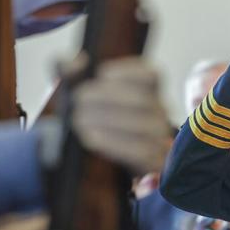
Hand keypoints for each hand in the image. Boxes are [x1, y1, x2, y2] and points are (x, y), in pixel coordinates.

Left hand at [71, 57, 168, 174]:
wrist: (91, 167)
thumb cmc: (89, 124)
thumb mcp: (76, 97)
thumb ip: (70, 74)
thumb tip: (71, 61)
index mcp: (147, 93)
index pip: (151, 76)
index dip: (128, 72)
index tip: (101, 74)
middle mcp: (158, 114)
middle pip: (143, 100)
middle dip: (108, 97)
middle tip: (79, 99)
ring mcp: (160, 139)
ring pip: (144, 126)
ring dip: (108, 121)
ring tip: (80, 120)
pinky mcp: (154, 164)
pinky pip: (142, 152)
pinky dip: (115, 143)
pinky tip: (91, 139)